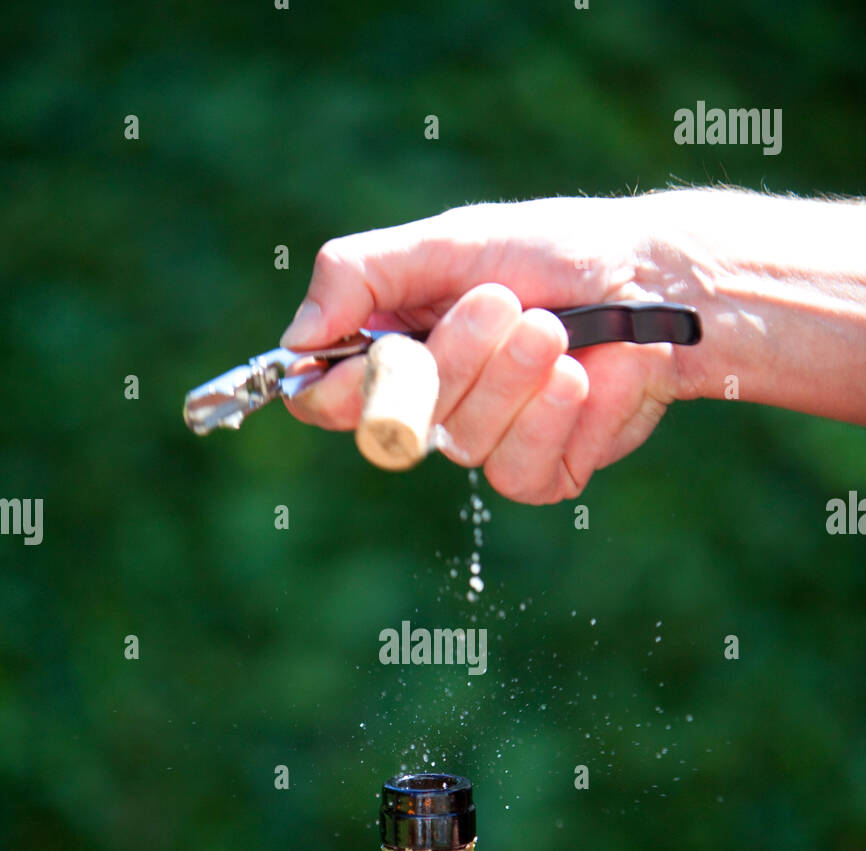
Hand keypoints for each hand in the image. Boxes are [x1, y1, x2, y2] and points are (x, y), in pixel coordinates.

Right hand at [281, 197, 697, 503]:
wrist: (655, 280)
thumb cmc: (555, 252)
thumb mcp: (451, 241)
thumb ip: (361, 276)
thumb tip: (295, 338)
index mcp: (395, 348)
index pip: (326, 400)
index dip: (342, 390)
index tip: (383, 352)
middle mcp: (432, 403)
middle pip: (395, 423)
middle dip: (456, 359)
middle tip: (505, 303)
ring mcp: (485, 443)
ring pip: (463, 442)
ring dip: (516, 376)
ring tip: (559, 329)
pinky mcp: (540, 473)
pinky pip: (518, 471)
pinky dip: (555, 414)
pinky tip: (587, 376)